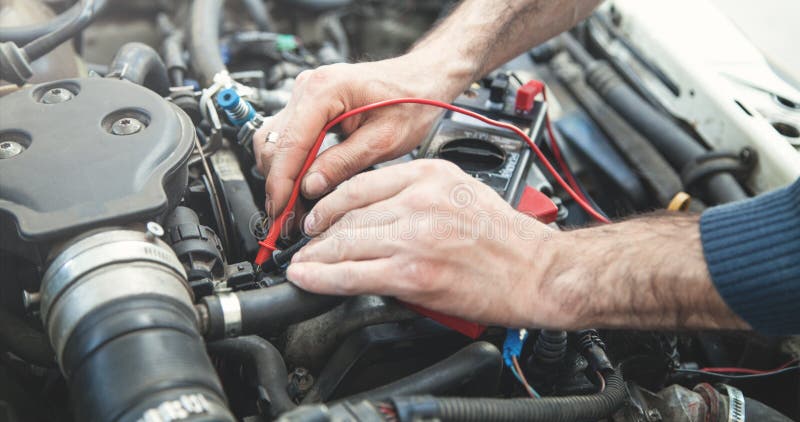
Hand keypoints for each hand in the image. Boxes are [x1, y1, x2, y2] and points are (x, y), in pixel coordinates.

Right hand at [253, 53, 463, 217]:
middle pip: (273, 144)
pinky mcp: (309, 104)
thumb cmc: (413, 100)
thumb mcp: (384, 140)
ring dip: (280, 176)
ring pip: (273, 142)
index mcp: (324, 90)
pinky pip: (286, 137)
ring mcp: (305, 94)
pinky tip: (302, 186)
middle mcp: (308, 87)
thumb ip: (344, 162)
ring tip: (295, 207)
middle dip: (278, 185)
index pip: (288, 145)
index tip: (281, 215)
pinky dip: (289, 164)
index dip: (281, 186)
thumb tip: (310, 186)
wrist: (423, 79)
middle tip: (288, 219)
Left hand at [287, 159, 565, 327]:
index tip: (318, 214)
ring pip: (345, 242)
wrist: (538, 270)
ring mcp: (413, 237)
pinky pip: (353, 274)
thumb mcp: (460, 190)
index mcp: (429, 174)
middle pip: (348, 213)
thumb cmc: (506, 236)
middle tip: (304, 243)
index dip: (329, 202)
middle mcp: (418, 200)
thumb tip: (374, 212)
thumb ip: (416, 194)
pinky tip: (306, 277)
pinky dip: (322, 277)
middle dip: (318, 231)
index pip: (361, 183)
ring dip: (314, 256)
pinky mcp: (412, 274)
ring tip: (301, 263)